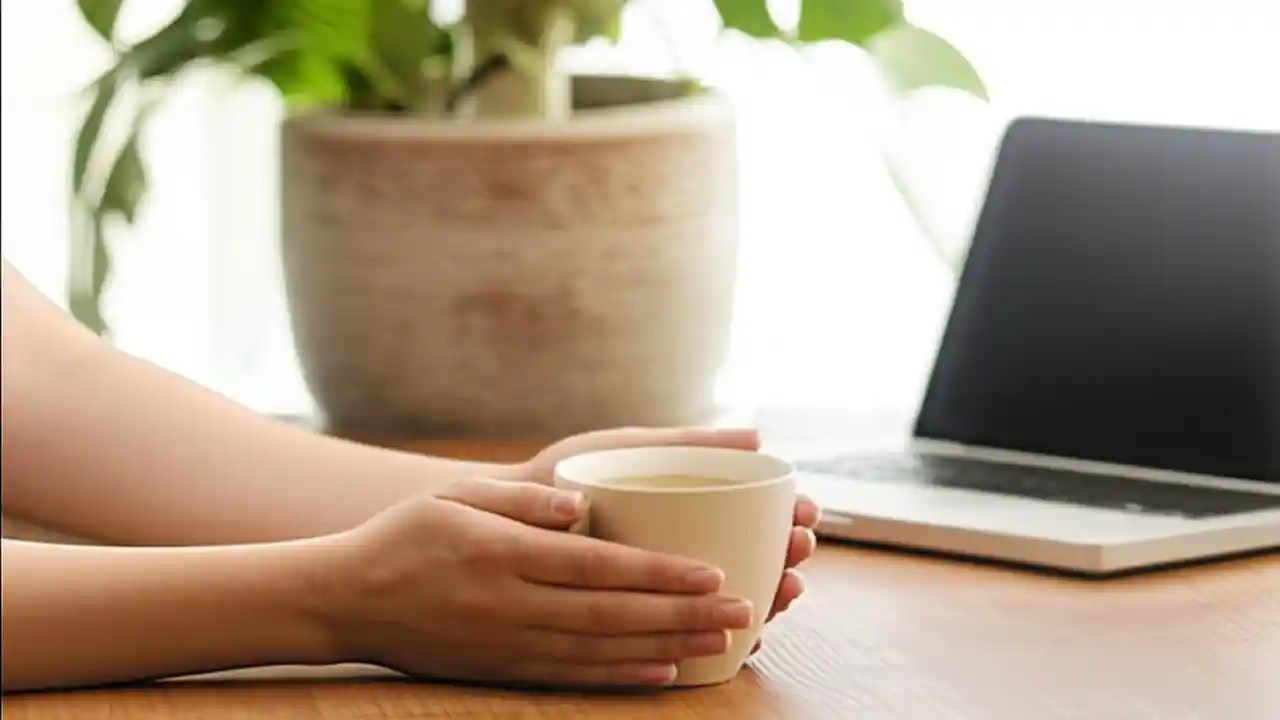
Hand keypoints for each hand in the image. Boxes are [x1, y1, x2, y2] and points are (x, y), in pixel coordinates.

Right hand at [324, 477, 755, 687]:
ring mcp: (507, 643)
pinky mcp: (501, 668)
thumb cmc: (404, 535)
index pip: (597, 566)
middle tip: (741, 610)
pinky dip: (621, 678)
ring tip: (719, 641)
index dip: (658, 573)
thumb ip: (522, 499)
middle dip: (681, 614)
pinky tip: (662, 673)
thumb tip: (583, 505)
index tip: (710, 571)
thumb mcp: (455, 495)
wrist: (346, 600)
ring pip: (600, 651)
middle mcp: (510, 604)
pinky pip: (571, 677)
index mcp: (502, 553)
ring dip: (665, 647)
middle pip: (612, 615)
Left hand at [510, 427, 821, 644]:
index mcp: (688, 510)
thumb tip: (757, 437)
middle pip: (755, 560)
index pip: (756, 518)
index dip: (790, 518)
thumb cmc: (565, 476)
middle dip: (787, 557)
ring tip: (785, 589)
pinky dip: (724, 641)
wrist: (499, 516)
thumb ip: (685, 442)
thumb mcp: (627, 450)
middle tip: (801, 550)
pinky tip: (745, 642)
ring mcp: (665, 590)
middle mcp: (686, 551)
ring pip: (732, 601)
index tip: (808, 514)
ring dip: (768, 597)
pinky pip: (690, 637)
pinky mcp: (639, 622)